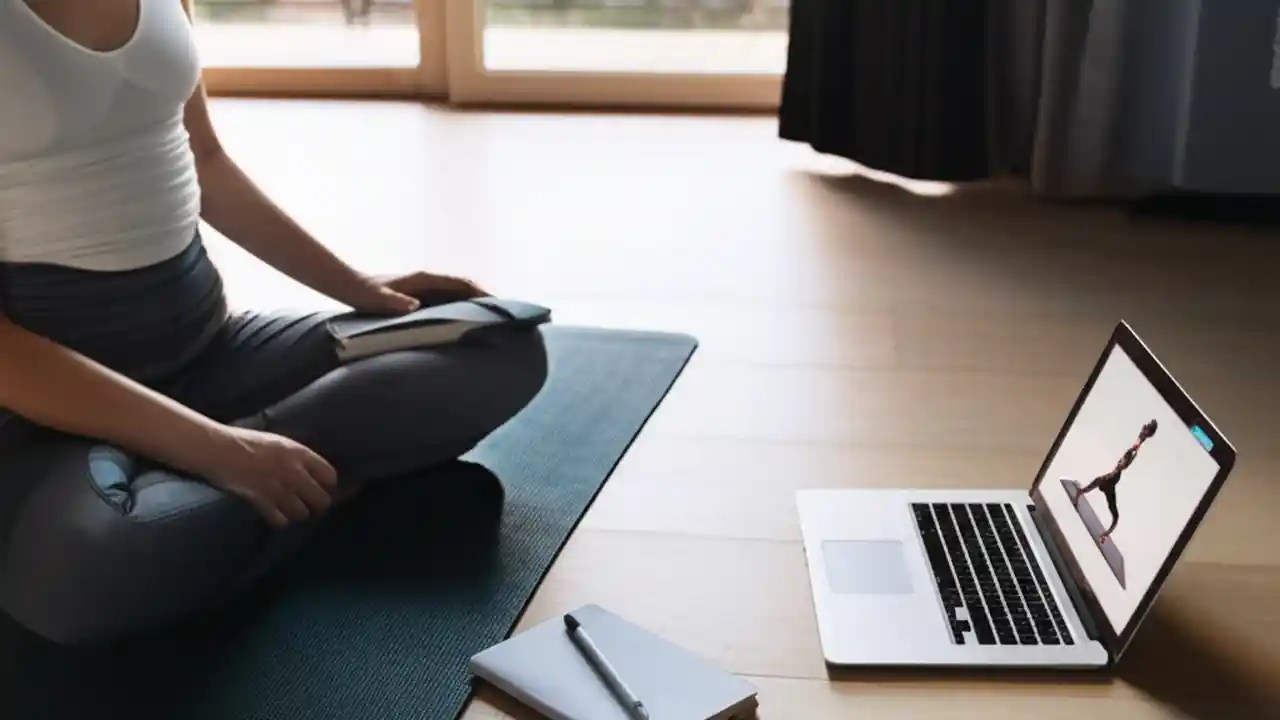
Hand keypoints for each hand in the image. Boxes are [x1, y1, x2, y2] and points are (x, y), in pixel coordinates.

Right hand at [201, 426, 338, 528]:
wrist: (218, 449)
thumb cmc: (246, 441)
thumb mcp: (279, 442)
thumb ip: (297, 457)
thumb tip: (313, 473)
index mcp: (299, 453)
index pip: (330, 476)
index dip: (328, 485)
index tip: (321, 488)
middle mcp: (294, 472)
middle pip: (322, 500)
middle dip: (316, 504)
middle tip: (307, 503)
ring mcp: (278, 488)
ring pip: (302, 513)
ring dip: (296, 513)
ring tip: (289, 509)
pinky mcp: (262, 502)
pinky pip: (281, 521)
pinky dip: (279, 521)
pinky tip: (274, 514)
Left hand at [342, 271, 486, 314]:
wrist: (349, 286)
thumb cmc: (363, 293)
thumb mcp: (377, 299)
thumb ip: (393, 302)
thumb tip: (413, 307)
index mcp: (424, 279)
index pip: (461, 283)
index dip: (482, 294)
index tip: (499, 305)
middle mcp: (428, 281)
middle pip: (465, 289)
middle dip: (485, 300)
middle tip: (505, 317)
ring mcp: (425, 289)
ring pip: (457, 296)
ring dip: (474, 307)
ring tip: (491, 324)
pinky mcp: (420, 297)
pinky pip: (447, 303)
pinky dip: (460, 312)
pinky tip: (464, 327)